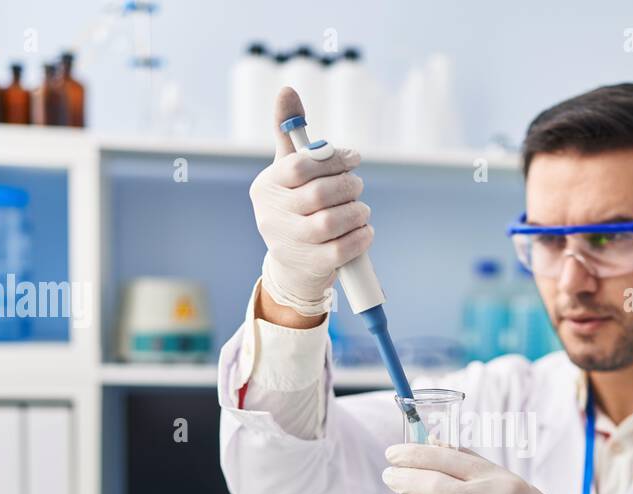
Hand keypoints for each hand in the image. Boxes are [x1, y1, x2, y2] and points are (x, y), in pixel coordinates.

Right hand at [249, 87, 372, 316]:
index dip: (333, 159)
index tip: (353, 158)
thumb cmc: (295, 207)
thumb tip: (287, 89)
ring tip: (361, 209)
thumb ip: (289, 132)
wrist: (293, 265)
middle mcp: (272, 214)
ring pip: (330, 222)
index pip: (300, 166)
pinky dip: (361, 238)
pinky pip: (342, 249)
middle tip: (358, 185)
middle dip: (348, 186)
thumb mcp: (288, 171)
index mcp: (267, 186)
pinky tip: (365, 231)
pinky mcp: (310, 265)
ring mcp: (289, 242)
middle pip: (318, 194)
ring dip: (356, 212)